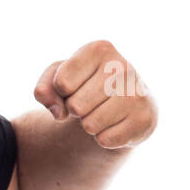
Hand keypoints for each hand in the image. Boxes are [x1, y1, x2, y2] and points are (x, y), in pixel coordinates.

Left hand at [33, 40, 157, 148]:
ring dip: (89, 125)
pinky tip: (115, 124)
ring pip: (90, 125)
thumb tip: (59, 113)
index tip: (75, 86)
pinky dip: (104, 138)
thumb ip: (44, 88)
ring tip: (101, 112)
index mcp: (99, 49)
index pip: (61, 83)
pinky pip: (106, 140)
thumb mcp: (58, 79)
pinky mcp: (145, 119)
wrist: (123, 104)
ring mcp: (137, 93)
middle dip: (75, 110)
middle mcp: (123, 67)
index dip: (61, 92)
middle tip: (89, 102)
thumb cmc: (84, 86)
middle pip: (75, 106)